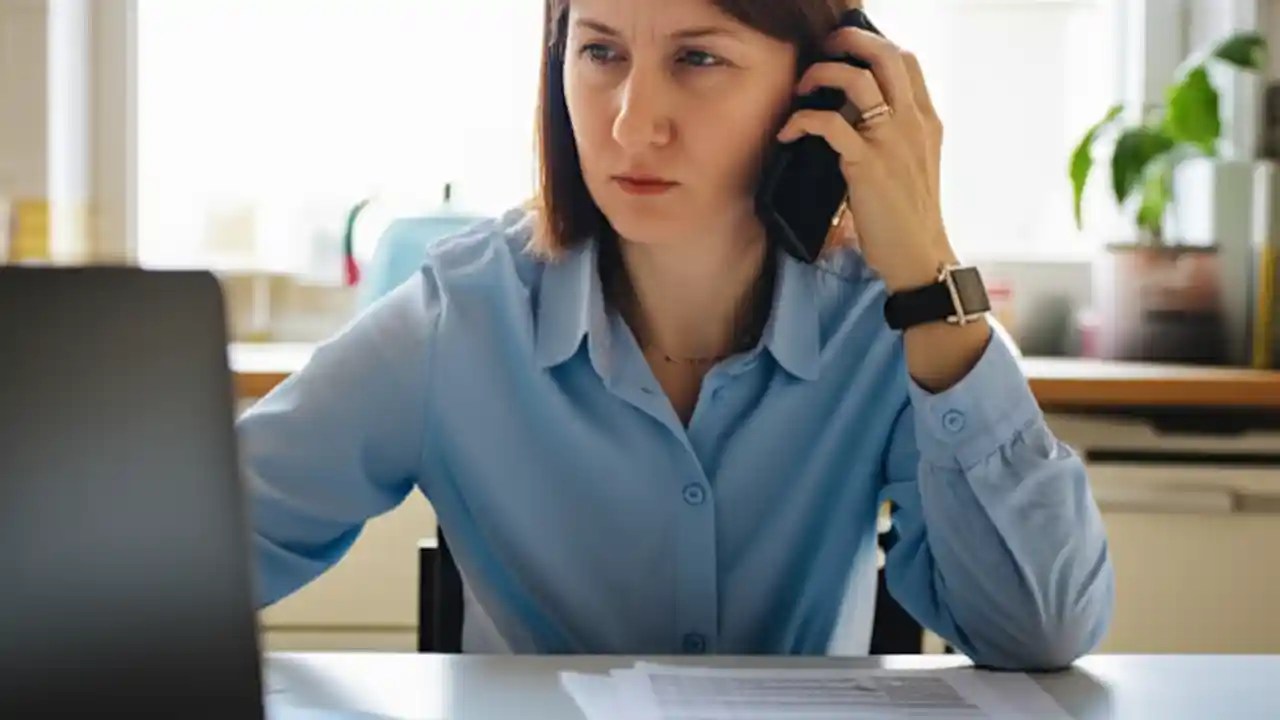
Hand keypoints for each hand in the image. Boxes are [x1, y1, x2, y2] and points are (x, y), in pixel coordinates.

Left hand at [776, 25, 952, 292]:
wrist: (918, 256)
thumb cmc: (908, 215)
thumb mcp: (912, 164)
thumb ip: (893, 134)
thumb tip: (852, 113)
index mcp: (926, 120)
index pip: (906, 60)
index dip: (873, 44)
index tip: (845, 52)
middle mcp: (913, 122)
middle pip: (886, 54)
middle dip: (848, 41)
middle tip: (821, 52)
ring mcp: (891, 142)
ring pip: (857, 79)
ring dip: (821, 73)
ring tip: (801, 88)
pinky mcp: (867, 165)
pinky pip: (829, 124)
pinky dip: (801, 121)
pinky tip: (788, 133)